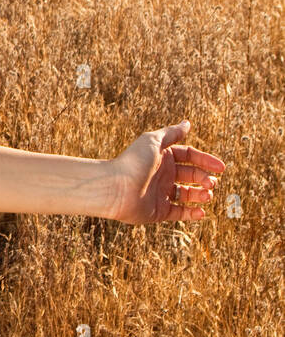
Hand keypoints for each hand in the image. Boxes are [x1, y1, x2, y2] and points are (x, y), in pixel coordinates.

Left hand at [108, 120, 224, 223]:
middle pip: (191, 175)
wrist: (114, 188)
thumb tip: (187, 123)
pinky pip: (180, 212)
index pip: (189, 156)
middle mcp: (162, 174)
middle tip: (210, 183)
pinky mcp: (158, 211)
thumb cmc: (133, 162)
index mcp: (162, 157)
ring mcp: (161, 193)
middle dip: (204, 178)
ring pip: (188, 194)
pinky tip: (202, 211)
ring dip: (201, 195)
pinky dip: (192, 213)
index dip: (206, 161)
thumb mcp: (153, 142)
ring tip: (207, 195)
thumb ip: (171, 133)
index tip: (221, 168)